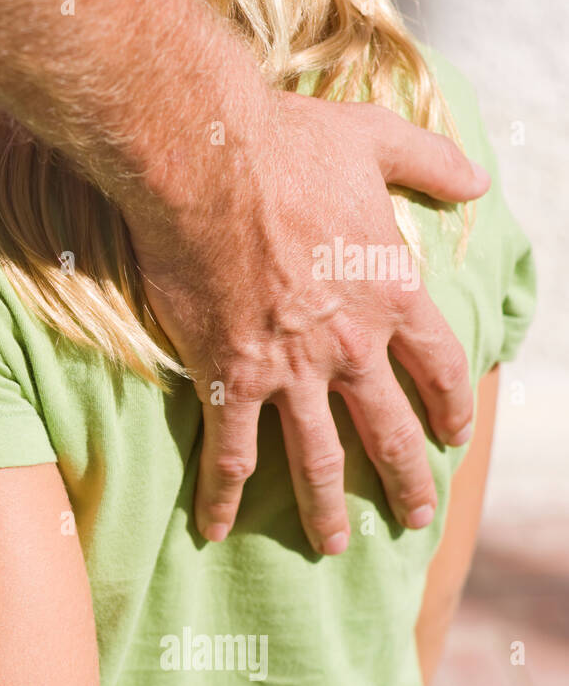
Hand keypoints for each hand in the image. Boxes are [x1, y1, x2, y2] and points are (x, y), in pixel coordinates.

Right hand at [125, 91, 487, 554]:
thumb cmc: (288, 146)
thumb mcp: (376, 140)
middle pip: (390, 430)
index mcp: (392, 291)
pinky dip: (222, 496)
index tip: (455, 436)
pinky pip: (230, 452)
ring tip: (335, 545)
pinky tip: (216, 528)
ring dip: (326, 509)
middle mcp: (349, 345)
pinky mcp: (228, 377)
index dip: (451, 407)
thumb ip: (431, 162)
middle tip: (414, 517)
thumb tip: (478, 180)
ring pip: (317, 459)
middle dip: (407, 481)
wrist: (207, 163)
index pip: (439, 368)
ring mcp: (289, 370)